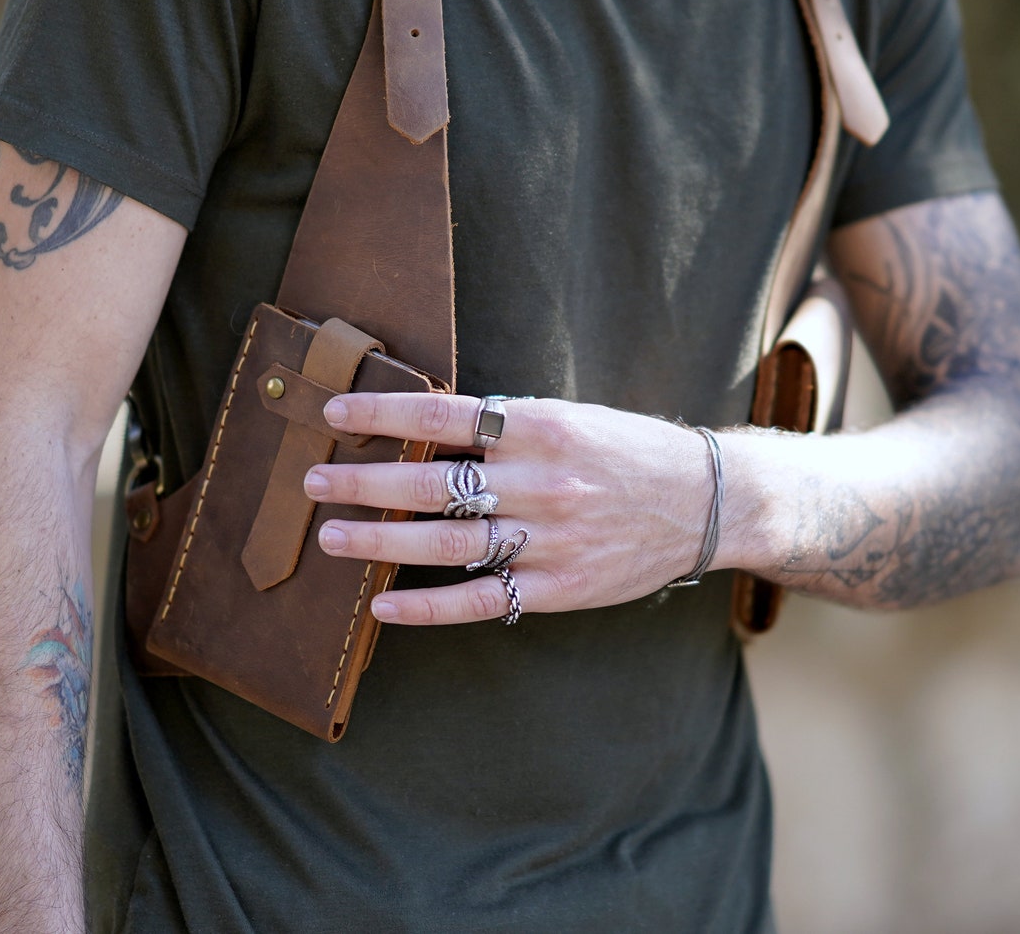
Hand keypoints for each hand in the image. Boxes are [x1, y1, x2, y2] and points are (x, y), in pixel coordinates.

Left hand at [303, 393, 714, 624]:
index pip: (444, 417)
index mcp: (540, 428)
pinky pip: (481, 600)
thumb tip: (422, 427)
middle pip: (433, 486)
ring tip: (331, 537)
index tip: (336, 414)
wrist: (706, 501)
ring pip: (446, 545)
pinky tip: (382, 604)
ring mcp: (549, 540)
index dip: (383, 414)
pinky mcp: (559, 586)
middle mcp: (540, 483)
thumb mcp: (568, 417)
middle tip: (313, 483)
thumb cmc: (627, 452)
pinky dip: (427, 606)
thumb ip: (502, 425)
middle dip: (363, 483)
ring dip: (379, 541)